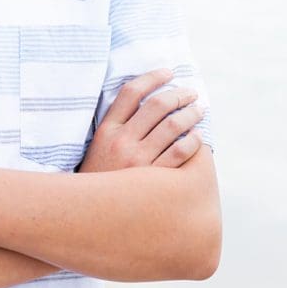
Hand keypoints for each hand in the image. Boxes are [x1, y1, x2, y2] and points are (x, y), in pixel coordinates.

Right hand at [77, 68, 204, 172]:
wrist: (88, 215)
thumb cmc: (98, 178)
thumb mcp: (97, 147)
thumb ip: (116, 125)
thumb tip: (144, 102)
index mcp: (106, 130)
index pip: (131, 92)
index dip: (152, 77)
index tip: (168, 72)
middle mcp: (121, 141)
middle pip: (156, 105)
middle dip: (179, 94)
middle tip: (191, 93)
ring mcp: (138, 160)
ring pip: (172, 126)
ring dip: (190, 114)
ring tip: (198, 110)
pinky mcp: (153, 180)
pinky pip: (180, 153)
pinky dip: (193, 141)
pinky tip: (198, 137)